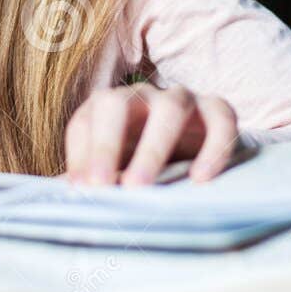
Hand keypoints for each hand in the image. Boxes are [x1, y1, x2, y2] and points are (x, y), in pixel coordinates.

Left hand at [64, 81, 238, 185]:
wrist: (200, 151)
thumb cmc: (146, 163)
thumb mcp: (119, 171)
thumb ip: (96, 179)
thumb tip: (70, 194)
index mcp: (110, 108)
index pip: (86, 120)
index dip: (80, 153)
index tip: (80, 189)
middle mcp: (142, 96)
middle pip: (117, 105)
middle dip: (106, 145)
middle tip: (101, 186)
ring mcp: (182, 98)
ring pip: (170, 108)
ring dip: (152, 149)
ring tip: (140, 187)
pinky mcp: (217, 110)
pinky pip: (220, 120)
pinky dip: (212, 147)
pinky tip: (200, 179)